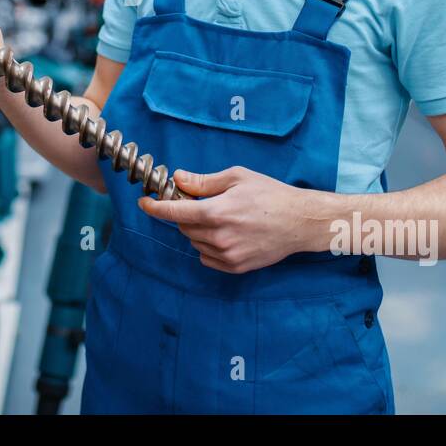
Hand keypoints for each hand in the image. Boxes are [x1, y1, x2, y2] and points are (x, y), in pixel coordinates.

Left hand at [137, 166, 342, 272]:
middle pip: (184, 228)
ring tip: (221, 217)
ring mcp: (227, 255)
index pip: (175, 213)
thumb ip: (204, 182)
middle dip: (185, 215)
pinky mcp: (235, 267)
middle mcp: (219, 237)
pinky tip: (226, 234)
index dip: (155, 208)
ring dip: (198, 230)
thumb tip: (178, 179)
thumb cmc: (270, 195)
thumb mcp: (237, 178)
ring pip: (195, 242)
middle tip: (200, 203)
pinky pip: (207, 257)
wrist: (300, 222)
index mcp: (216, 213)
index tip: (144, 203)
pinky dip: (208, 246)